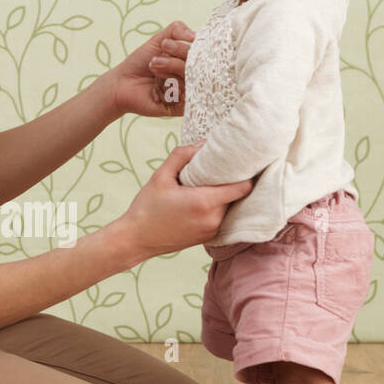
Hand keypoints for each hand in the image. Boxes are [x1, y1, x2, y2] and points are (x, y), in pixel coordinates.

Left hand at [105, 21, 194, 118]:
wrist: (122, 84)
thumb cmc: (140, 63)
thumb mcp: (158, 40)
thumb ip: (177, 30)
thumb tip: (194, 35)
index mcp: (190, 60)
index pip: (201, 52)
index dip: (184, 47)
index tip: (164, 44)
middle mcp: (192, 75)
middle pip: (198, 66)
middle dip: (174, 59)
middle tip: (156, 58)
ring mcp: (188, 92)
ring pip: (189, 79)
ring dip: (167, 70)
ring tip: (152, 68)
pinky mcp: (182, 107)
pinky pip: (184, 96)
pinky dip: (167, 89)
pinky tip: (155, 90)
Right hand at [120, 142, 252, 260]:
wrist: (136, 240)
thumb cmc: (147, 207)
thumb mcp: (160, 176)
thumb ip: (182, 156)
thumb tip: (203, 144)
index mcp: (204, 202)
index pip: (244, 187)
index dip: (246, 173)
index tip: (240, 163)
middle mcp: (213, 219)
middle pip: (238, 196)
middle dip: (232, 182)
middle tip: (222, 170)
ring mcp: (212, 230)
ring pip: (230, 207)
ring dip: (224, 195)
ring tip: (210, 185)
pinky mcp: (208, 237)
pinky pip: (221, 217)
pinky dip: (217, 207)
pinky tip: (203, 200)